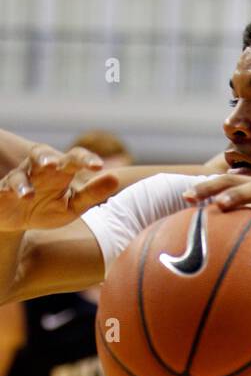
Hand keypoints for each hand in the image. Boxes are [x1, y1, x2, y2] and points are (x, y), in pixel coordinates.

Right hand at [0, 145, 118, 232]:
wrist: (20, 219)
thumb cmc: (49, 208)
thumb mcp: (74, 205)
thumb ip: (92, 193)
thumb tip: (115, 178)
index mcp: (60, 172)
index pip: (74, 159)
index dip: (85, 160)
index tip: (98, 166)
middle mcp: (38, 171)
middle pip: (42, 156)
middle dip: (46, 157)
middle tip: (53, 164)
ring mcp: (19, 181)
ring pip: (19, 176)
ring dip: (23, 182)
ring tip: (28, 194)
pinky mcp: (3, 193)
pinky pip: (3, 191)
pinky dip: (7, 195)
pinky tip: (11, 201)